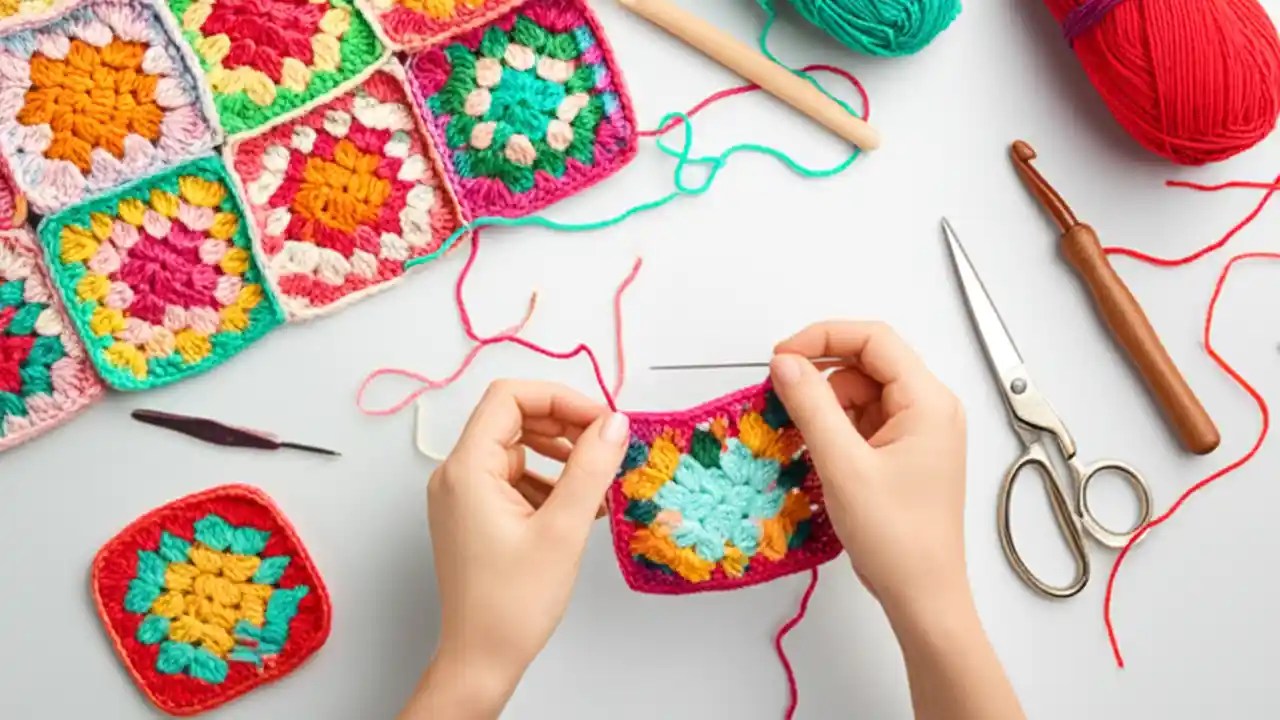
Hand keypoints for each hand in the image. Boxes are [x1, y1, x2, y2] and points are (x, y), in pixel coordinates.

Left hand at [400, 380, 629, 719]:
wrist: (481, 660)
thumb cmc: (511, 605)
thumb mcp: (563, 530)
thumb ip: (590, 468)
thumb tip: (614, 423)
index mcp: (467, 470)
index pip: (509, 398)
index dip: (559, 398)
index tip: (600, 419)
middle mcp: (457, 476)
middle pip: (512, 419)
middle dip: (564, 425)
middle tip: (606, 444)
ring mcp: (463, 497)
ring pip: (517, 450)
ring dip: (560, 455)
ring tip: (598, 479)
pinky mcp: (475, 516)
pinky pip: (515, 479)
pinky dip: (549, 483)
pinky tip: (580, 506)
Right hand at [769, 321, 967, 614]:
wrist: (923, 595)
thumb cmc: (898, 539)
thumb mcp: (844, 465)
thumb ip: (811, 406)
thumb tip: (785, 364)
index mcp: (929, 402)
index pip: (874, 339)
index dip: (823, 337)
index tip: (782, 356)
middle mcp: (931, 409)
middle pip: (866, 364)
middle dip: (821, 377)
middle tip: (782, 399)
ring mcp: (920, 431)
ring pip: (860, 393)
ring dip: (825, 407)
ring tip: (804, 441)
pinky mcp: (905, 453)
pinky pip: (863, 421)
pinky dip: (836, 430)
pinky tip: (819, 455)